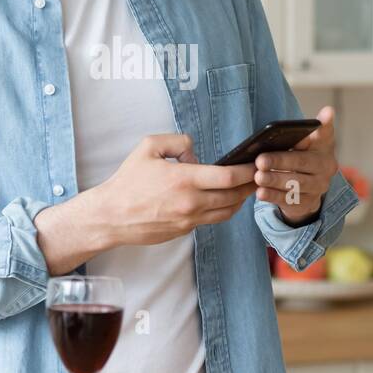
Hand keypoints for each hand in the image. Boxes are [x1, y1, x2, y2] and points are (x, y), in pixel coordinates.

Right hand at [93, 133, 257, 245]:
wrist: (111, 216)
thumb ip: (177, 141)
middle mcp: (191, 202)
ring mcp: (189, 219)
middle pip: (234, 196)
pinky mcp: (185, 230)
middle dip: (251, 185)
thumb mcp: (148, 147)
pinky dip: (223, 210)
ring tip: (246, 188)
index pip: (229, 177)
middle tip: (260, 175)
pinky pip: (211, 220)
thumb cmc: (128, 181)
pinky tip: (224, 200)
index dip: (248, 171)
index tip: (256, 163)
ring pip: (227, 212)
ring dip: (240, 200)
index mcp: (184, 179)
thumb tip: (195, 153)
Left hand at [253, 106, 338, 227]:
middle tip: (260, 160)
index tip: (313, 127)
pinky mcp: (305, 205)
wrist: (308, 189)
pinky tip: (260, 192)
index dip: (316, 134)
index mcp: (325, 151)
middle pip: (302, 164)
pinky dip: (273, 196)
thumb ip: (317, 128)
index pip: (322, 139)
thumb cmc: (305, 158)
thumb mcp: (312, 143)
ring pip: (294, 184)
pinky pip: (288, 201)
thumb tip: (329, 111)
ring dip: (274, 180)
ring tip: (258, 177)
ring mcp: (316, 190)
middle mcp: (325, 172)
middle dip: (280, 162)